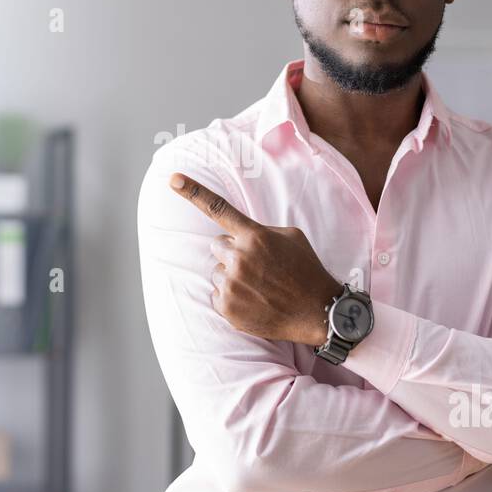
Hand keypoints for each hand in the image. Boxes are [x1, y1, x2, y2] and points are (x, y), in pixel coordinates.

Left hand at [169, 172, 343, 347]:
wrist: (317, 312)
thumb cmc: (306, 271)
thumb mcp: (292, 238)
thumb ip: (261, 231)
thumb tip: (240, 234)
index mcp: (255, 236)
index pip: (218, 209)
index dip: (193, 192)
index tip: (173, 178)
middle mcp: (239, 257)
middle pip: (217, 246)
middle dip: (232, 253)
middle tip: (258, 267)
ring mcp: (232, 284)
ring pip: (217, 272)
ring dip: (232, 276)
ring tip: (259, 287)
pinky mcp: (227, 307)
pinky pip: (217, 294)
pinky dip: (232, 298)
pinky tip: (254, 301)